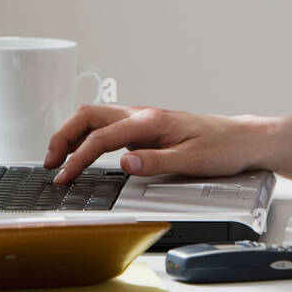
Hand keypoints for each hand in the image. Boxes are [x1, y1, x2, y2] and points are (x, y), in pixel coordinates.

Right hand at [44, 104, 262, 185]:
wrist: (242, 140)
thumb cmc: (222, 147)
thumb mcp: (191, 160)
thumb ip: (156, 162)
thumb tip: (124, 164)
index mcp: (150, 121)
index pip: (102, 138)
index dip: (78, 158)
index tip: (64, 176)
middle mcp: (142, 115)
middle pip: (88, 116)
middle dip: (62, 136)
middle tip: (49, 162)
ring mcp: (142, 120)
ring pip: (95, 119)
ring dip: (72, 135)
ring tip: (57, 158)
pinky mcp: (145, 129)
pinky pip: (107, 128)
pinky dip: (88, 138)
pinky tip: (83, 153)